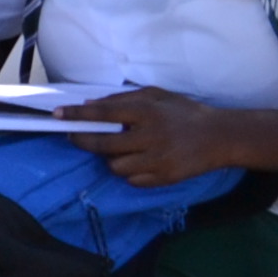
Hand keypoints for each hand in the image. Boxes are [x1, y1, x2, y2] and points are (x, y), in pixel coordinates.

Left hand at [84, 87, 236, 187]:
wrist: (219, 137)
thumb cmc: (184, 112)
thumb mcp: (156, 95)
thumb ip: (123, 98)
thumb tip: (90, 104)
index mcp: (147, 112)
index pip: (103, 113)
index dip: (77, 115)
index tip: (58, 114)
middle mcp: (150, 137)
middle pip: (102, 144)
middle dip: (82, 140)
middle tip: (74, 136)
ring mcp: (157, 161)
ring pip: (115, 166)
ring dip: (109, 159)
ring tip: (118, 149)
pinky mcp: (164, 178)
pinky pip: (132, 180)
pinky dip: (128, 172)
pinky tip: (136, 161)